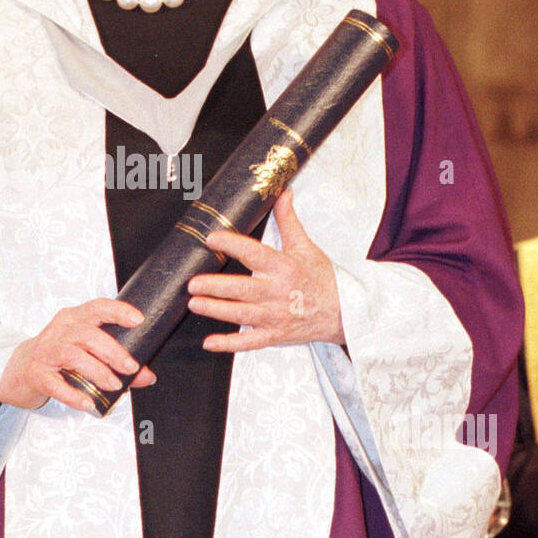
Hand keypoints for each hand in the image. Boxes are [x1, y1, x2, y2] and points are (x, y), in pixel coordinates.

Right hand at [0, 299, 155, 412]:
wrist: (17, 370)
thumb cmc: (57, 357)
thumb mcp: (84, 352)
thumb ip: (116, 361)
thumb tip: (147, 376)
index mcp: (73, 319)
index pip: (97, 307)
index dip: (118, 311)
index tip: (138, 320)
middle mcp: (59, 331)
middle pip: (87, 334)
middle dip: (113, 351)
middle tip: (131, 367)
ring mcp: (45, 352)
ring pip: (72, 355)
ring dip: (97, 370)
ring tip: (114, 384)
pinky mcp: (36, 375)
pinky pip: (55, 384)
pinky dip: (73, 394)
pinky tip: (88, 402)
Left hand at [186, 188, 344, 351]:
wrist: (344, 311)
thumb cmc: (323, 279)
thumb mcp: (305, 246)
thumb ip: (288, 220)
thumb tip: (282, 194)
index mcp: (283, 267)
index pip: (253, 253)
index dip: (231, 245)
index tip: (212, 239)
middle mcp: (276, 292)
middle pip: (242, 289)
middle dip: (215, 286)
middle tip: (193, 283)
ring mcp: (275, 316)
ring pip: (241, 314)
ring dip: (216, 310)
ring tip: (195, 303)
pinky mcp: (275, 334)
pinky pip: (250, 341)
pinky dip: (229, 344)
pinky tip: (210, 342)